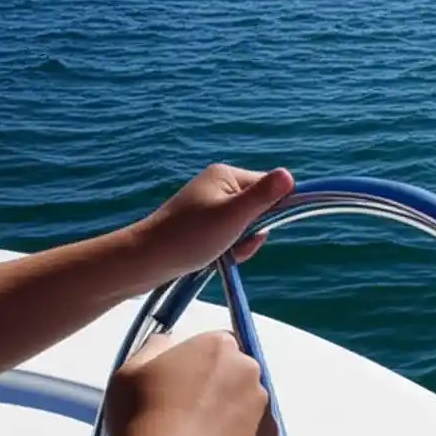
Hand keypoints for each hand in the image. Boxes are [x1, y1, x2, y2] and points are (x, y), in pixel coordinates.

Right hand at [105, 331, 277, 435]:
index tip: (181, 385)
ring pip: (247, 401)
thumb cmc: (143, 419)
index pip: (215, 344)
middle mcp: (249, 368)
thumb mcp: (130, 371)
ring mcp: (264, 403)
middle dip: (217, 386)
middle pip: (235, 371)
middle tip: (189, 413)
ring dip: (230, 412)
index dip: (197, 363)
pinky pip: (256, 430)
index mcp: (218, 345)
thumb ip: (155, 347)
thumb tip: (170, 342)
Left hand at [131, 164, 294, 284]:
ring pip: (246, 225)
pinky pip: (231, 234)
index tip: (257, 230)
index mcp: (226, 175)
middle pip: (260, 208)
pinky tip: (217, 257)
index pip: (270, 187)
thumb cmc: (190, 236)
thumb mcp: (233, 216)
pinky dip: (229, 248)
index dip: (273, 211)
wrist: (146, 260)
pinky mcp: (203, 223)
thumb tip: (290, 175)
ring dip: (242, 243)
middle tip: (235, 245)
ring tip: (223, 253)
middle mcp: (219, 185)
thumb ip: (263, 196)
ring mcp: (210, 204)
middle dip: (254, 232)